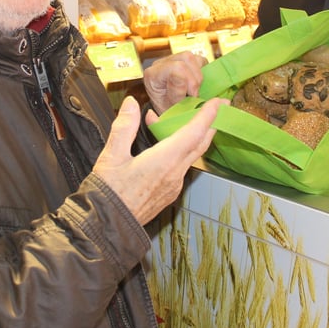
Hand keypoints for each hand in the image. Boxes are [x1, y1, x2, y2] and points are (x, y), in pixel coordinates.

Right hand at [93, 96, 223, 224]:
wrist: (109, 226)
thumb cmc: (108, 193)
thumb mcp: (111, 155)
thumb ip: (124, 126)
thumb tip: (131, 104)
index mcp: (164, 161)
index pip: (193, 133)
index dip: (208, 115)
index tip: (219, 101)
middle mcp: (175, 174)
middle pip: (200, 144)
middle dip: (212, 124)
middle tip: (220, 107)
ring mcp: (174, 186)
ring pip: (192, 156)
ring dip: (196, 137)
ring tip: (193, 120)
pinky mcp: (169, 193)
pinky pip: (182, 166)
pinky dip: (182, 150)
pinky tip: (169, 144)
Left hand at [142, 51, 205, 113]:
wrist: (168, 111)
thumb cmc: (168, 110)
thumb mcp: (171, 107)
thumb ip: (176, 93)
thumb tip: (182, 78)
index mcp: (153, 75)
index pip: (176, 68)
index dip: (190, 81)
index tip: (192, 96)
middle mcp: (160, 64)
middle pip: (186, 58)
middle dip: (195, 78)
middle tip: (194, 94)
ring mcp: (171, 59)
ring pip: (192, 57)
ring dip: (198, 75)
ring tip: (194, 89)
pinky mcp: (182, 59)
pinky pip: (198, 59)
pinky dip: (201, 72)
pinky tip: (195, 83)